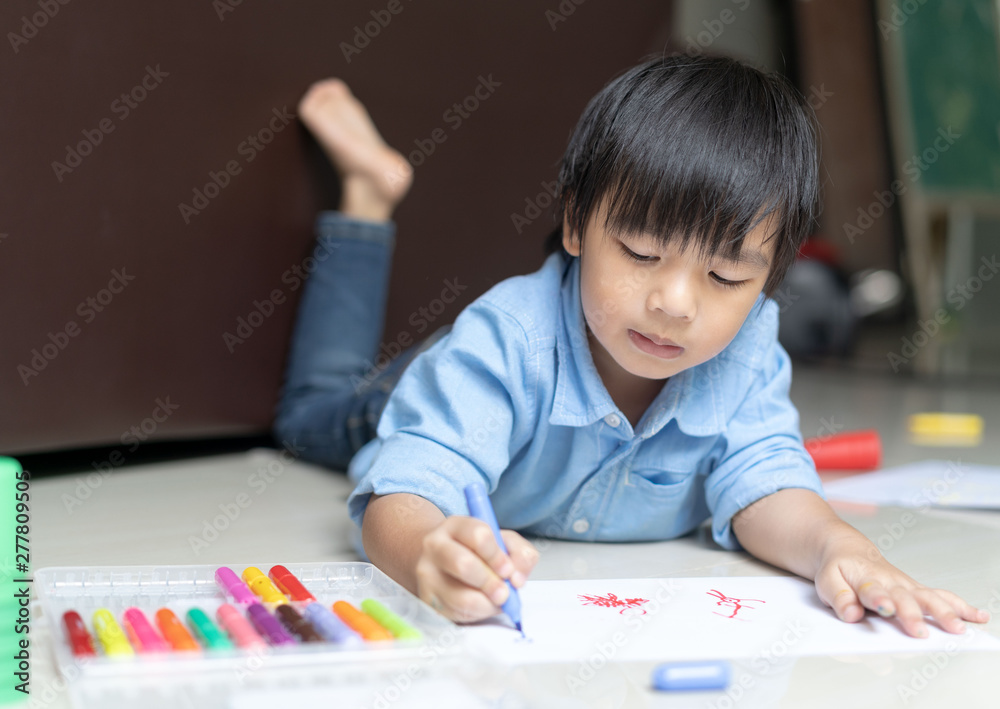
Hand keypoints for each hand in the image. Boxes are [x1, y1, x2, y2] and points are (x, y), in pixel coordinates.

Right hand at [413, 516, 538, 622]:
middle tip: (504, 592)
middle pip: (464, 564)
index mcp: (456, 526)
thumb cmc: (475, 551)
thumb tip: (517, 579)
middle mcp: (435, 546)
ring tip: (496, 600)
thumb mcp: (501, 542)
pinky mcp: (427, 599)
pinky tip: (482, 605)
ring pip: (460, 597)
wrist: (440, 562)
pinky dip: (477, 614)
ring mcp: (427, 574)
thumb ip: (519, 553)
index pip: (479, 535)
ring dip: (487, 603)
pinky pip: (456, 614)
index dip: (497, 556)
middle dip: (491, 582)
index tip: (508, 570)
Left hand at [814, 536, 989, 636]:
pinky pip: (940, 596)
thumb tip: (851, 614)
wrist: (848, 550)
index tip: (885, 608)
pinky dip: (959, 606)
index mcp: (864, 580)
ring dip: (943, 612)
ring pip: (927, 596)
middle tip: (919, 632)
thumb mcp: (827, 581)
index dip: (878, 600)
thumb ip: (838, 597)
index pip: (872, 590)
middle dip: (912, 614)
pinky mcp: (916, 590)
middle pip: (903, 598)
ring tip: (957, 628)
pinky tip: (977, 616)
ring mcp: (906, 586)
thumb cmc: (838, 568)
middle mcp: (889, 582)